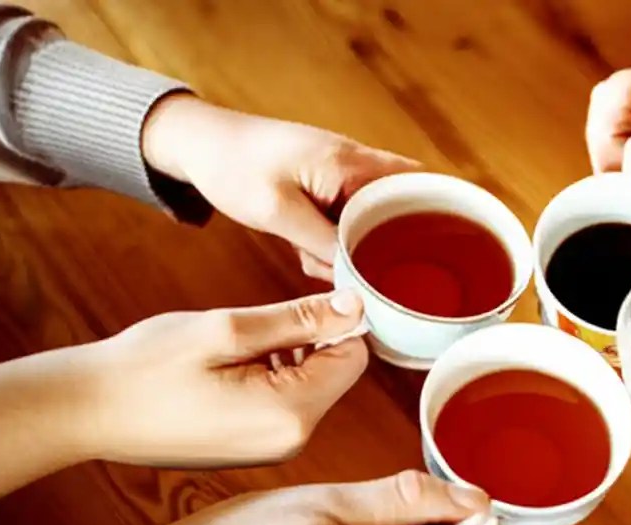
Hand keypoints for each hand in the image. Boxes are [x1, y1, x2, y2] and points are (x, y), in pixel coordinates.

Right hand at [80, 290, 367, 466]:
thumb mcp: (228, 330)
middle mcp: (292, 440)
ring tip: (232, 349)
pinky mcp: (255, 448)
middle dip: (308, 340)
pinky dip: (269, 377)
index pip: (353, 356)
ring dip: (286, 357)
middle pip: (335, 373)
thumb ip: (299, 319)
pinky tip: (226, 369)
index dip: (335, 321)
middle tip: (254, 327)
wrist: (88, 412)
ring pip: (309, 385)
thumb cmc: (148, 367)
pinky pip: (284, 404)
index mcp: (292, 413)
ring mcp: (274, 449)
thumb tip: (355, 306)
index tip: (298, 304)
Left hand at [142, 95, 419, 278]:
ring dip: (351, 245)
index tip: (432, 256)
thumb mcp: (278, 213)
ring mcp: (342, 173)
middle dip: (382, 246)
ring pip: (372, 219)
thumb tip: (358, 276)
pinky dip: (331, 239)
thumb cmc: (233, 166)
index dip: (434, 219)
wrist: (197, 142)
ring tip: (312, 256)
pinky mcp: (325, 184)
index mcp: (352, 164)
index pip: (417, 188)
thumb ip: (324, 243)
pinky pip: (347, 218)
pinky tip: (303, 248)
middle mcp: (356, 164)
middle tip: (356, 271)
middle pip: (400, 208)